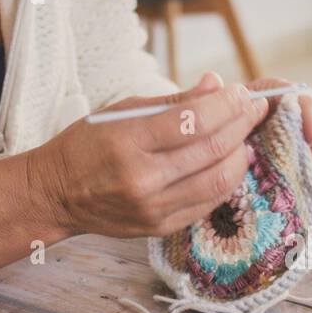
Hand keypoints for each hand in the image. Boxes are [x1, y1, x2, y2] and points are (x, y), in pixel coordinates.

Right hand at [29, 72, 268, 237]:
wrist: (56, 194)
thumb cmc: (88, 144)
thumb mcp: (122, 112)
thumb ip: (173, 102)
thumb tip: (216, 84)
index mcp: (128, 142)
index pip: (194, 121)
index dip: (227, 105)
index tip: (243, 93)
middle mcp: (143, 179)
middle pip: (212, 150)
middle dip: (242, 125)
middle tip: (255, 109)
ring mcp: (153, 208)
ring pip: (218, 181)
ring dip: (241, 155)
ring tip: (246, 137)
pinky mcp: (160, 227)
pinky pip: (208, 203)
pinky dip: (226, 181)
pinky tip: (230, 163)